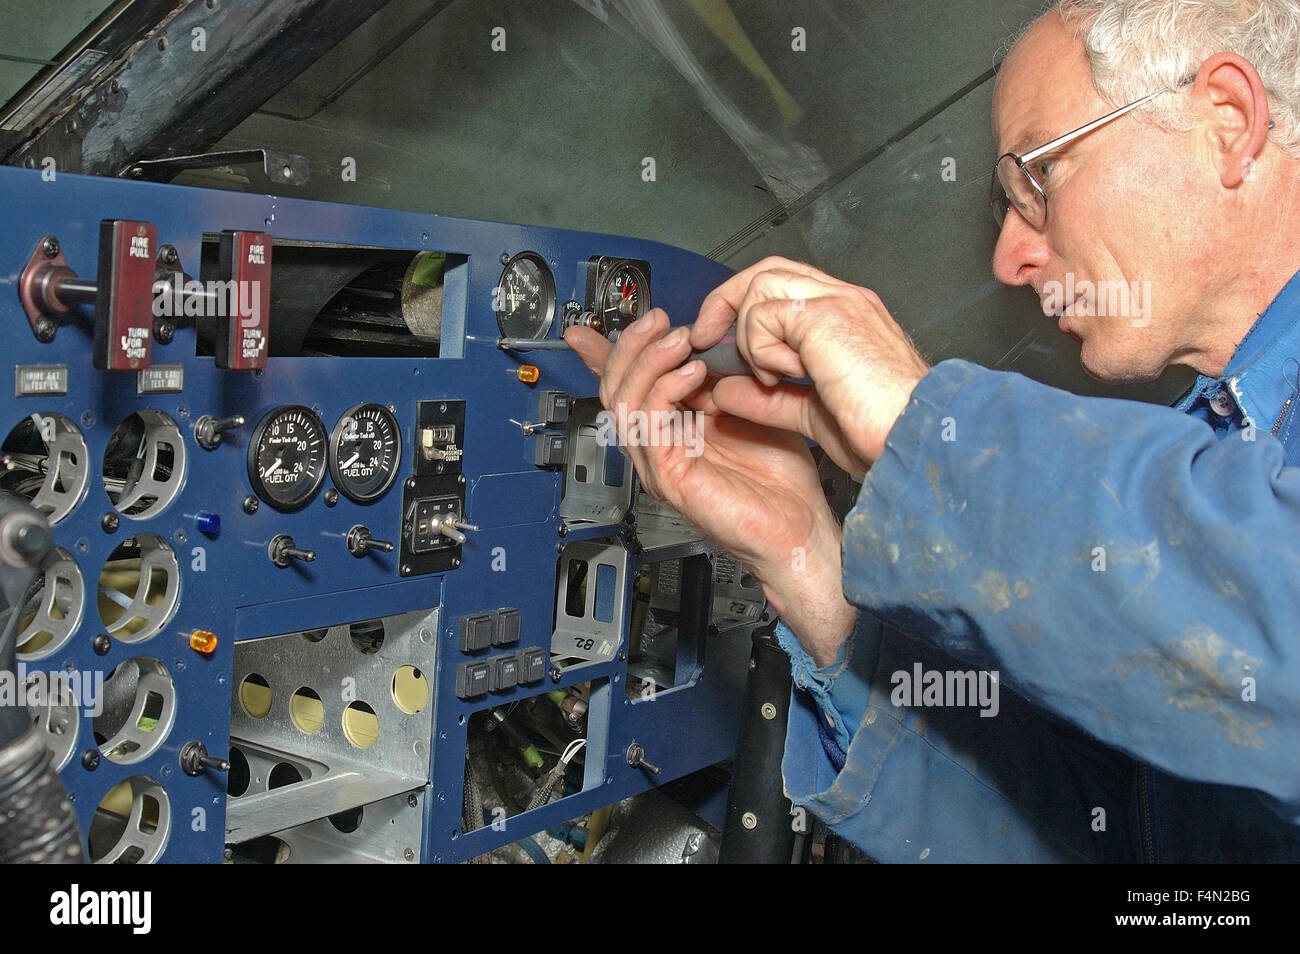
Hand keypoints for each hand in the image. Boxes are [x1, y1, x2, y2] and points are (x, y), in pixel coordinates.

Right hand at [566, 311, 854, 663]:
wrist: (799, 525)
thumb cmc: (781, 478)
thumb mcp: (748, 406)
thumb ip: (720, 378)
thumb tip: (706, 343)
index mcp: (670, 429)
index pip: (626, 384)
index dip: (605, 352)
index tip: (601, 323)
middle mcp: (657, 447)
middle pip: (614, 389)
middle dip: (631, 346)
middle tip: (659, 320)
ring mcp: (658, 464)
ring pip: (624, 403)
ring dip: (648, 362)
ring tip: (681, 340)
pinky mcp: (668, 477)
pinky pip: (649, 425)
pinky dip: (664, 391)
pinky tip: (692, 374)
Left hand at [691, 256, 929, 470]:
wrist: (916, 438)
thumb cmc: (885, 433)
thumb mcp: (815, 415)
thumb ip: (771, 398)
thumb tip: (728, 389)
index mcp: (848, 319)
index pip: (785, 288)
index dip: (745, 309)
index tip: (719, 342)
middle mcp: (844, 300)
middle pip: (768, 270)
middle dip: (727, 302)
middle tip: (704, 338)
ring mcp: (837, 301)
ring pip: (761, 285)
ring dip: (748, 334)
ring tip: (767, 374)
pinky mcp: (824, 315)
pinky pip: (764, 313)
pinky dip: (760, 348)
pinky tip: (782, 375)